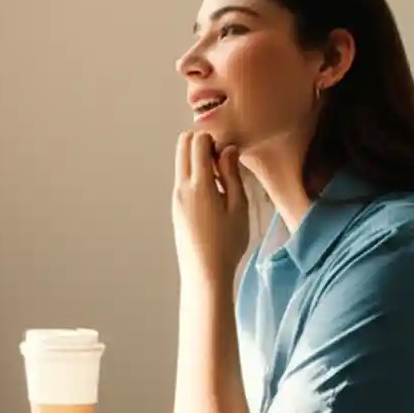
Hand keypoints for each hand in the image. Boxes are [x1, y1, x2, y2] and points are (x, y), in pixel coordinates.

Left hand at [172, 132, 248, 286]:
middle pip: (182, 145)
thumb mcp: (238, 206)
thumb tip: (227, 149)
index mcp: (198, 184)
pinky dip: (195, 176)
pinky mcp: (176, 207)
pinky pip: (182, 179)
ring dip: (198, 160)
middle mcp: (181, 187)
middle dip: (201, 143)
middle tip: (222, 162)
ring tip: (221, 182)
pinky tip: (213, 196)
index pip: (197, 141)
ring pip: (181, 162)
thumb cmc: (227, 243)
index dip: (214, 139)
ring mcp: (175, 197)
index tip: (229, 154)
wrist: (204, 273)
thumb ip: (231, 174)